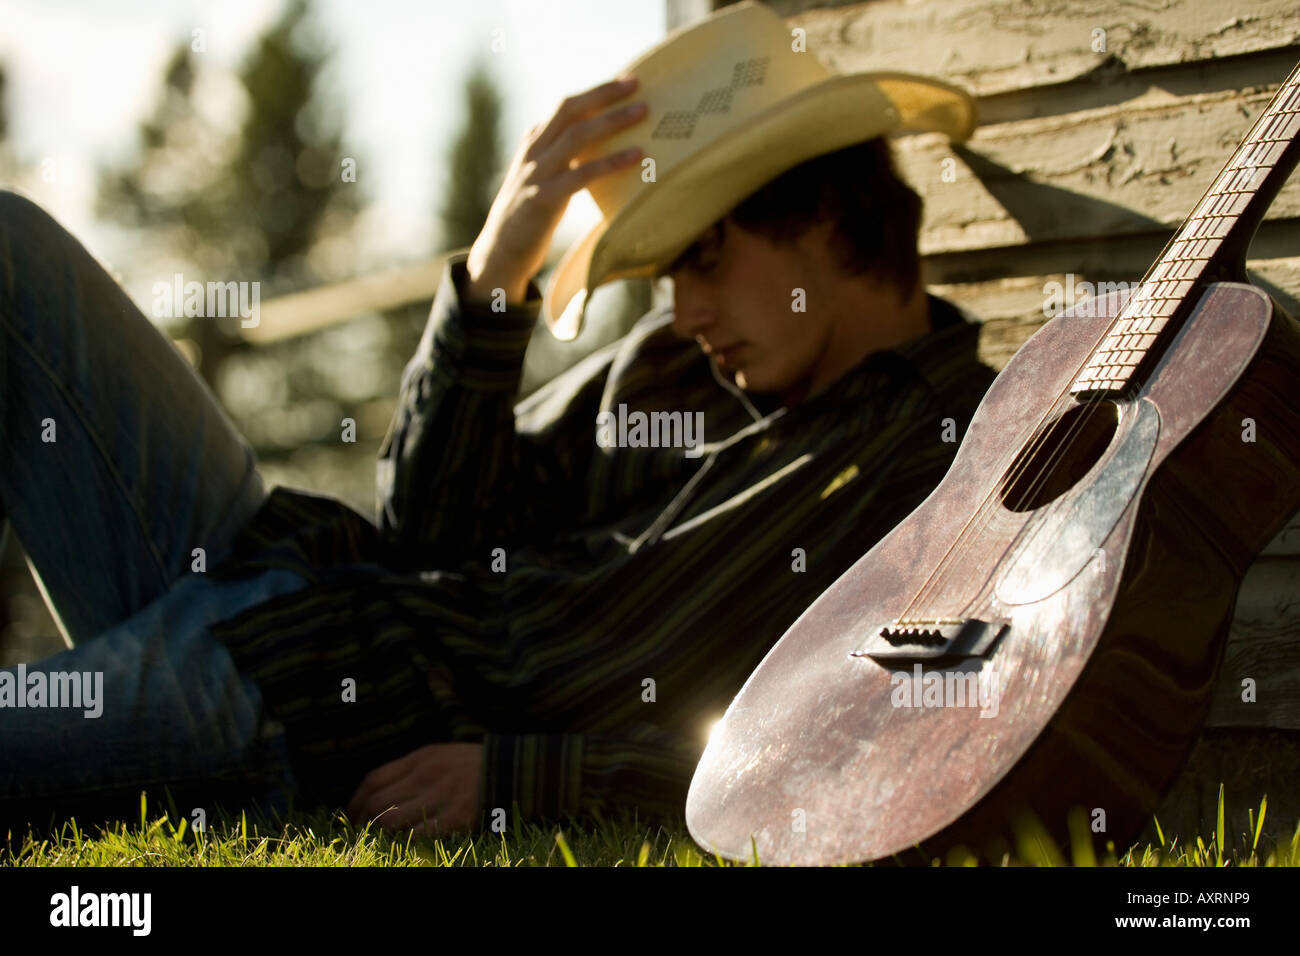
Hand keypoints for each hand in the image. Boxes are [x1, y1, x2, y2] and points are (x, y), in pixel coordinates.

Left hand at [346, 742, 483, 834]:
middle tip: (360, 832)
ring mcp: (442, 797)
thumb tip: (376, 792)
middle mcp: (428, 775)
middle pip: (378, 802)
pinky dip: (403, 842)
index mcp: (422, 758)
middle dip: (362, 821)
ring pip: (391, 821)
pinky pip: (418, 835)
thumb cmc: (471, 766)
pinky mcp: (456, 818)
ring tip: (376, 840)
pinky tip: (402, 845)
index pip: (374, 780)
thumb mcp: (439, 755)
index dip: (356, 801)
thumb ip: (410, 769)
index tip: (351, 814)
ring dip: (378, 834)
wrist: (513, 771)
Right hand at [465, 75, 647, 301]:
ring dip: (612, 121)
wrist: (499, 253)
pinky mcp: (542, 199)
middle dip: (604, 93)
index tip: (626, 81)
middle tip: (636, 83)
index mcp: (533, 143)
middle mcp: (532, 152)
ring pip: (576, 136)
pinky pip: (580, 175)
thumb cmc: (529, 218)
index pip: (565, 106)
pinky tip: (636, 155)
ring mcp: (535, 174)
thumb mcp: (541, 179)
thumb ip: (560, 159)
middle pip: (569, 110)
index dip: (596, 91)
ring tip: (643, 112)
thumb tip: (596, 146)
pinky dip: (611, 162)